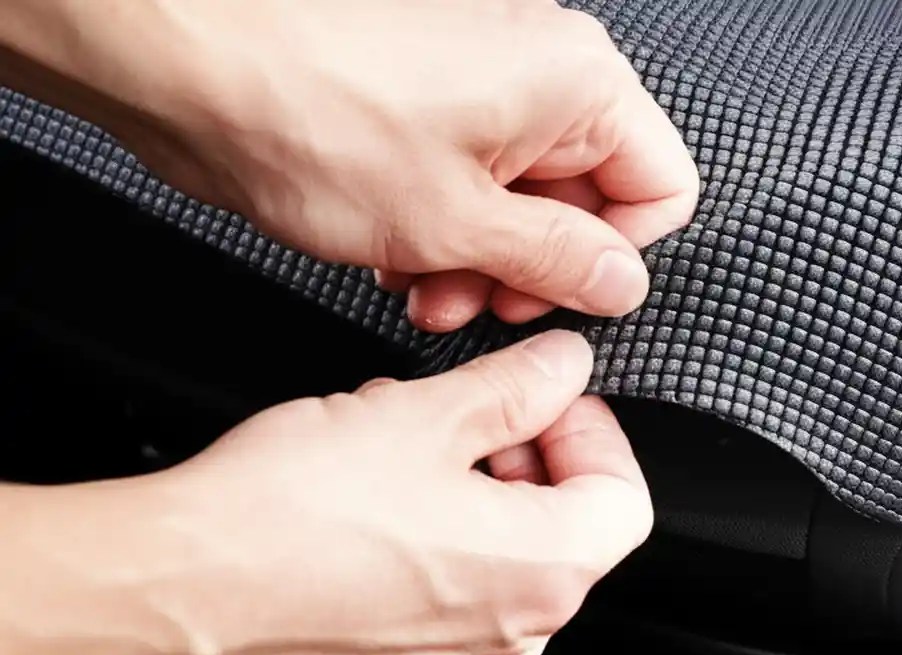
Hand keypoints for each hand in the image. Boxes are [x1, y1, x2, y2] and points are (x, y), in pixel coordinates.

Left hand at [48, 0, 698, 330]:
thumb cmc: (311, 113)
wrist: (192, 61)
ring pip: (525, 197)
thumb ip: (559, 262)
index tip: (554, 294)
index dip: (612, 259)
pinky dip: (445, 224)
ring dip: (481, 257)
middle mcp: (542, 71)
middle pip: (589, 197)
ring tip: (423, 282)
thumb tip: (621, 283)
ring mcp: (485, 81)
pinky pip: (472, 176)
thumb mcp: (458, 224)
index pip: (661, 190)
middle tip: (476, 298)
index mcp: (578, 86)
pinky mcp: (432, 98)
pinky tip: (396, 251)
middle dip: (531, 266)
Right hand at [157, 330, 650, 654]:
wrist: (175, 591)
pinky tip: (375, 499)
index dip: (590, 429)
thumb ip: (517, 386)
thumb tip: (564, 368)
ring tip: (405, 445)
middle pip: (565, 527)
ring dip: (474, 491)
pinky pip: (448, 592)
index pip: (623, 496)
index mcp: (544, 574)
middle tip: (466, 408)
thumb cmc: (290, 515)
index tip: (547, 395)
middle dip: (525, 452)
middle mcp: (509, 635)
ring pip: (503, 557)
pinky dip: (434, 538)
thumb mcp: (425, 415)